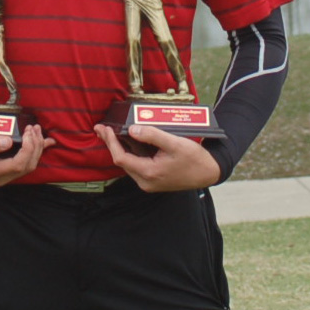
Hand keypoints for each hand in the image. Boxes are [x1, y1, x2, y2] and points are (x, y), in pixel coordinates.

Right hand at [0, 124, 55, 186]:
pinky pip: (25, 162)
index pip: (20, 164)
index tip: (28, 131)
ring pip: (29, 164)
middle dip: (35, 146)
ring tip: (35, 130)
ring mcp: (4, 174)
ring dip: (36, 147)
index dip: (29, 148)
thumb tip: (8, 141)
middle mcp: (2, 176)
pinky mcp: (5, 169)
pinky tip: (44, 143)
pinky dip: (35, 151)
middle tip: (33, 127)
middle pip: (28, 165)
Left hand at [94, 123, 220, 192]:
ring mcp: (149, 182)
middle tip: (102, 128)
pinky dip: (129, 152)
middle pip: (121, 161)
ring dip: (118, 147)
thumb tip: (132, 129)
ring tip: (110, 132)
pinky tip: (126, 141)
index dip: (111, 142)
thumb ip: (152, 135)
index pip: (120, 157)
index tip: (106, 129)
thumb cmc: (194, 158)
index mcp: (149, 173)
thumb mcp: (174, 143)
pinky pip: (135, 164)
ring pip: (127, 163)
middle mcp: (145, 181)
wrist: (208, 172)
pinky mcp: (153, 179)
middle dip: (111, 143)